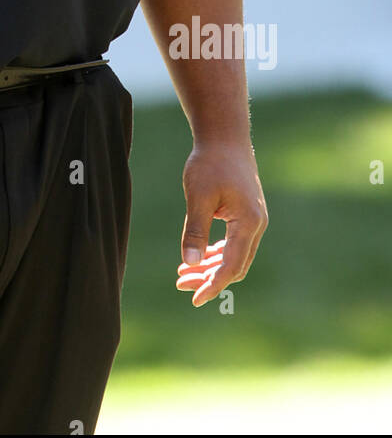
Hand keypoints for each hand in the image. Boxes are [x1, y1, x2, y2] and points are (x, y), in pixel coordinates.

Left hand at [175, 140, 267, 306]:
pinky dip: (216, 253)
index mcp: (248, 223)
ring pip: (234, 256)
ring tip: (183, 273)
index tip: (195, 299)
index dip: (213, 285)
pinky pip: (234, 244)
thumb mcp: (198, 196)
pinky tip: (198, 257)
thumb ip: (196, 230)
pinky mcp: (246, 215)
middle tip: (180, 284)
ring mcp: (253, 220)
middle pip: (234, 265)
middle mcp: (256, 225)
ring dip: (211, 266)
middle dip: (209, 278)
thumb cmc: (210, 163)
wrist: (225, 137)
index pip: (231, 265)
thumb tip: (190, 262)